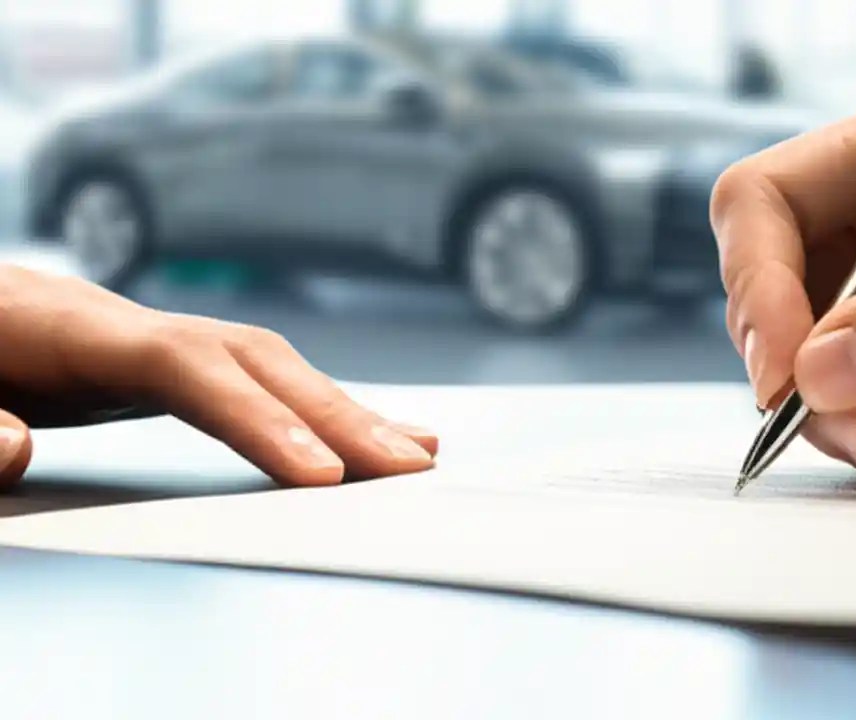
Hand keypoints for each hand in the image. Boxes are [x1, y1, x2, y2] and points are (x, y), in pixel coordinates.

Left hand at [0, 265, 436, 486]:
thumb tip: (21, 451)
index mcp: (67, 327)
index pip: (185, 365)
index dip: (257, 416)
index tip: (318, 474)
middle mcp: (125, 323)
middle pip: (253, 358)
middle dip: (335, 413)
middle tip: (407, 467)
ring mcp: (147, 338)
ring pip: (267, 364)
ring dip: (343, 409)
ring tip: (413, 451)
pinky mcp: (156, 361)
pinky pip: (253, 379)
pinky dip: (310, 406)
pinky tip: (354, 429)